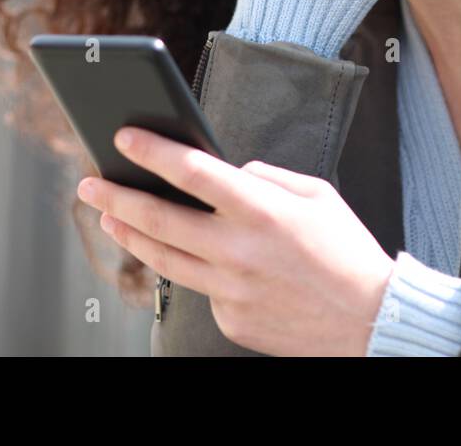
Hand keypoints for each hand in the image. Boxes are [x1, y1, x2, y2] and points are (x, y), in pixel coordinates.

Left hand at [76, 125, 394, 355]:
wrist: (371, 322)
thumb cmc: (346, 251)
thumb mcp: (316, 195)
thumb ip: (265, 177)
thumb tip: (225, 174)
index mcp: (262, 210)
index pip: (192, 172)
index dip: (152, 151)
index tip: (122, 136)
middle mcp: (238, 250)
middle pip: (158, 219)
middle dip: (115, 196)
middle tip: (89, 183)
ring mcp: (230, 290)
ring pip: (163, 259)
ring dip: (130, 234)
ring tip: (109, 217)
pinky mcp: (230, 319)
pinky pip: (201, 289)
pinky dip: (195, 270)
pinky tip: (192, 259)